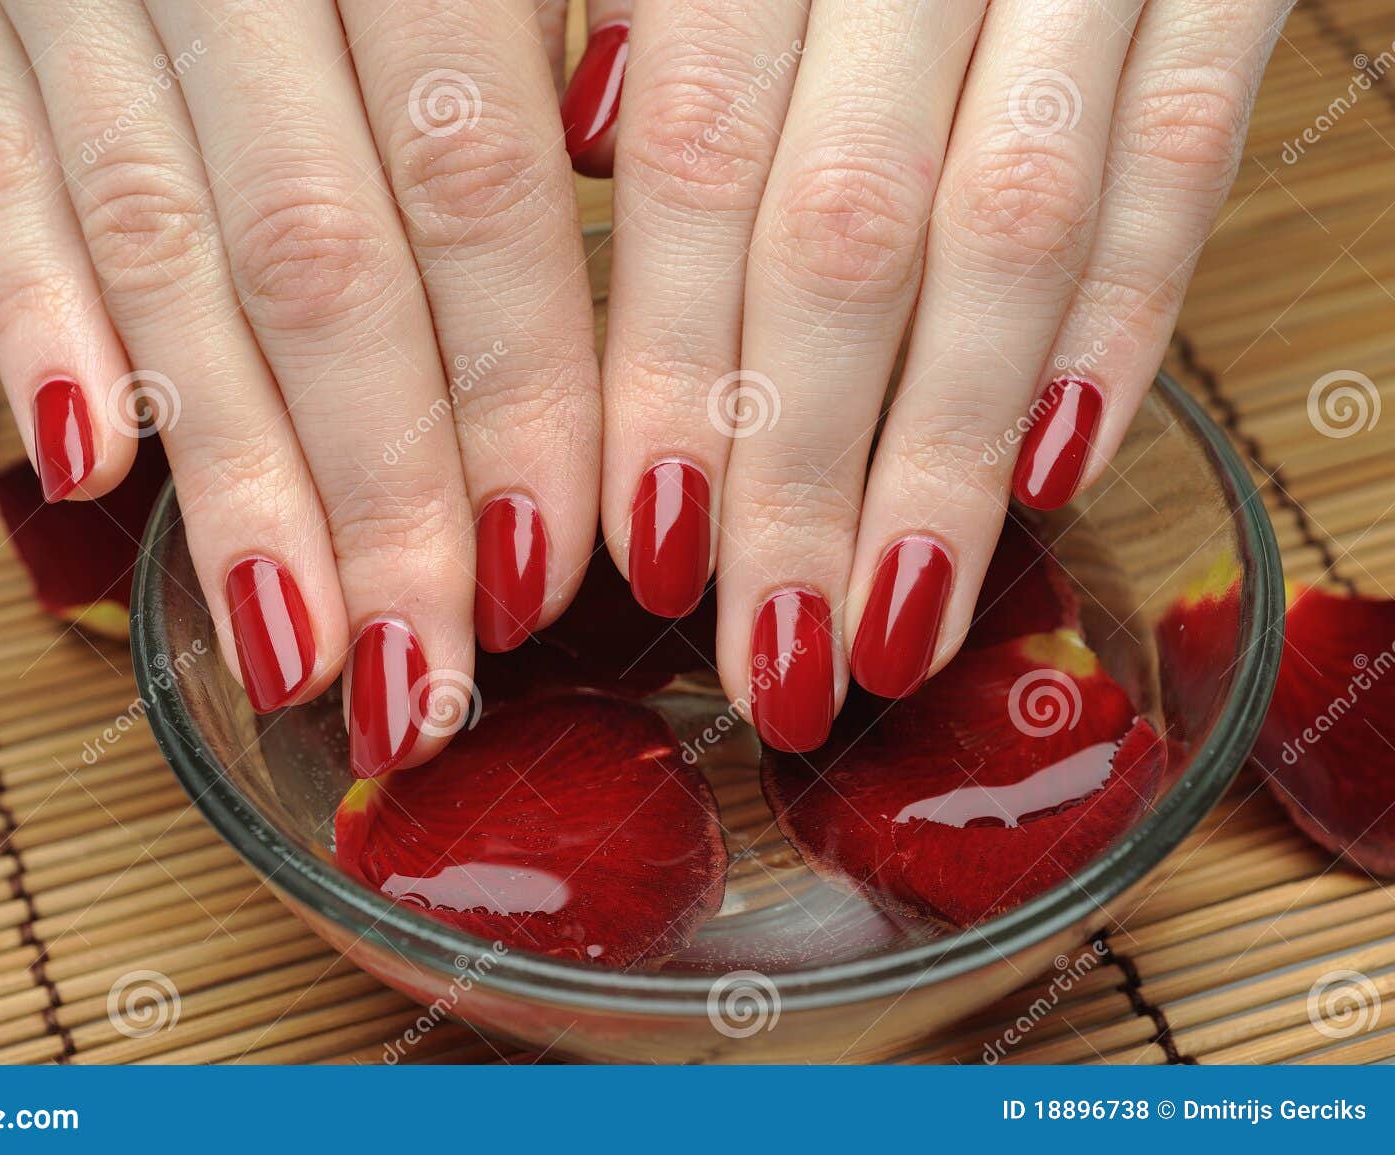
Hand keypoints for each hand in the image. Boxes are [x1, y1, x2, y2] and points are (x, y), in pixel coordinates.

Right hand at [0, 0, 601, 776]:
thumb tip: (620, 154)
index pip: (472, 177)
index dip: (519, 385)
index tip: (564, 562)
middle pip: (318, 253)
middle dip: (381, 485)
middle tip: (430, 679)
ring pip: (161, 241)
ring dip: (229, 465)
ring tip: (290, 644)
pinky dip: (41, 308)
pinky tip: (89, 468)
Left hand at [568, 0, 1289, 750]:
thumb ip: (671, 4)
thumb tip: (580, 140)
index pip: (695, 157)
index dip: (669, 368)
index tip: (637, 547)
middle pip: (842, 230)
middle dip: (798, 466)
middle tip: (763, 652)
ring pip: (1008, 224)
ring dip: (943, 451)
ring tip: (889, 622)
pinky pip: (1180, 155)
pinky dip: (1118, 317)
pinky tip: (1052, 469)